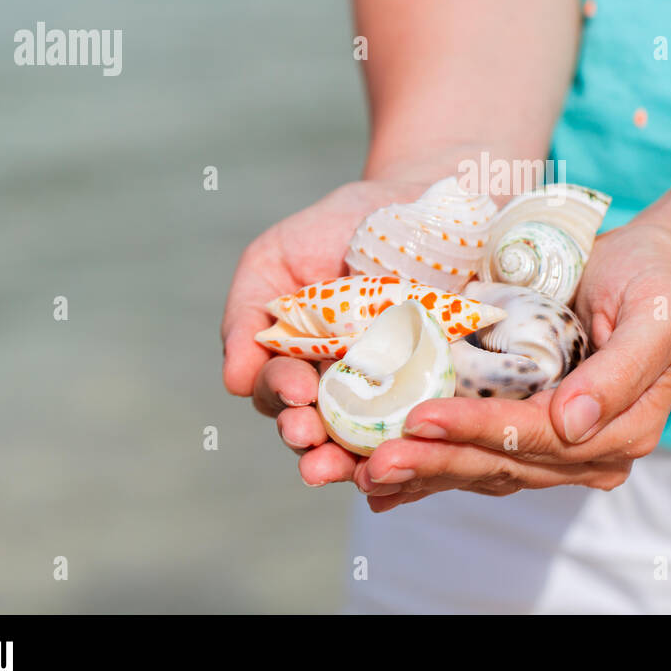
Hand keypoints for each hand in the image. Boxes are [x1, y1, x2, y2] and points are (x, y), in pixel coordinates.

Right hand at [220, 179, 427, 484]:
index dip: (282, 393)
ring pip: (364, 441)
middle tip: (310, 438)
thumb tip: (233, 381)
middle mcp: (338, 387)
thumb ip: (246, 316)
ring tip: (346, 466)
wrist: (413, 204)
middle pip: (316, 429)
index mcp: (295, 362)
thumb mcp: (274, 259)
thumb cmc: (334, 229)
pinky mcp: (437, 387)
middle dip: (309, 439)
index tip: (297, 390)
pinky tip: (408, 451)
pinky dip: (413, 444)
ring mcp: (388, 392)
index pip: (278, 391)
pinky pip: (422, 425)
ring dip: (350, 459)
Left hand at [352, 223, 670, 510]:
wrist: (653, 269)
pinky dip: (430, 469)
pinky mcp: (528, 433)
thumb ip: (620, 373)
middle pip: (501, 464)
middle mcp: (586, 451)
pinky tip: (382, 484)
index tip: (420, 417)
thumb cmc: (657, 283)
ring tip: (364, 474)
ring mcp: (556, 448)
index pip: (536, 439)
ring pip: (481, 470)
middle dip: (435, 463)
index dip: (476, 431)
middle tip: (374, 461)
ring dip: (423, 473)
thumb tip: (571, 425)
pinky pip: (475, 457)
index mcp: (622, 431)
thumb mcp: (655, 316)